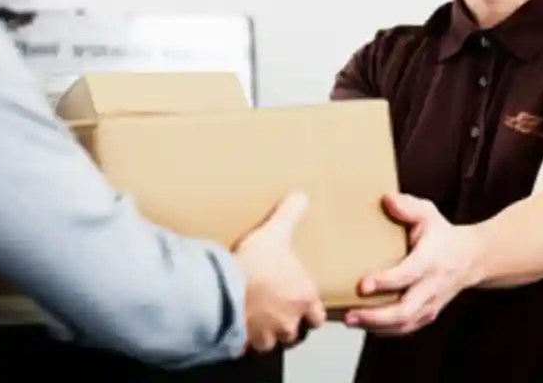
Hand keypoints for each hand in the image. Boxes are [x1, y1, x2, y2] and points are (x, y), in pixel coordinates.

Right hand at [232, 192, 326, 353]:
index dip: (311, 313)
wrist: (225, 289)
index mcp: (303, 298)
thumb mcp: (275, 233)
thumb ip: (289, 215)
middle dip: (287, 326)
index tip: (305, 307)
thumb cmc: (256, 265)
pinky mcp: (243, 342)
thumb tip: (302, 195)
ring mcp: (266, 335)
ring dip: (265, 334)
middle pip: (295, 334)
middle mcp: (288, 321)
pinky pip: (245, 346)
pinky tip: (235, 327)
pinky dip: (242, 340)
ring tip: (255, 321)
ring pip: (271, 344)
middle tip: (277, 314)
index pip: (318, 317)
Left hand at [343, 193, 480, 336]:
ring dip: (375, 326)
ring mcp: (430, 304)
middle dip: (375, 316)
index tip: (363, 284)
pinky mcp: (427, 315)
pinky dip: (383, 330)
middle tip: (349, 315)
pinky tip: (363, 324)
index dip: (386, 282)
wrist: (470, 258)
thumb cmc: (442, 234)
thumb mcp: (428, 214)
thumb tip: (386, 199)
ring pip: (403, 324)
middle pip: (405, 310)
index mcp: (430, 261)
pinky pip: (405, 328)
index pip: (407, 275)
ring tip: (350, 321)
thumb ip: (408, 206)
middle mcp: (431, 287)